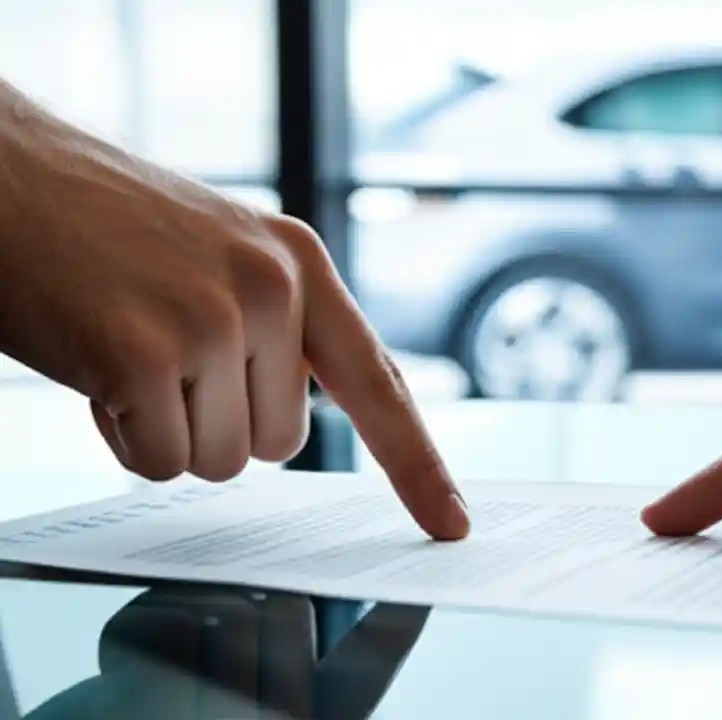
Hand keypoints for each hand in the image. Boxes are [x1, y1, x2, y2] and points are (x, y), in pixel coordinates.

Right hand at [0, 81, 467, 539]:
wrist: (0, 172)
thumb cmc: (102, 224)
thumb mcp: (220, 252)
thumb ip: (277, 327)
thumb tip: (293, 421)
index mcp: (299, 261)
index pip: (378, 381)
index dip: (417, 463)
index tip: (451, 524)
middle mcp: (272, 288)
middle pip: (281, 442)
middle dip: (217, 421)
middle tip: (160, 351)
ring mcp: (210, 321)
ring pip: (219, 463)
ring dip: (166, 430)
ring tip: (123, 347)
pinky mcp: (142, 357)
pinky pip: (157, 464)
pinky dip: (119, 436)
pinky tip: (93, 363)